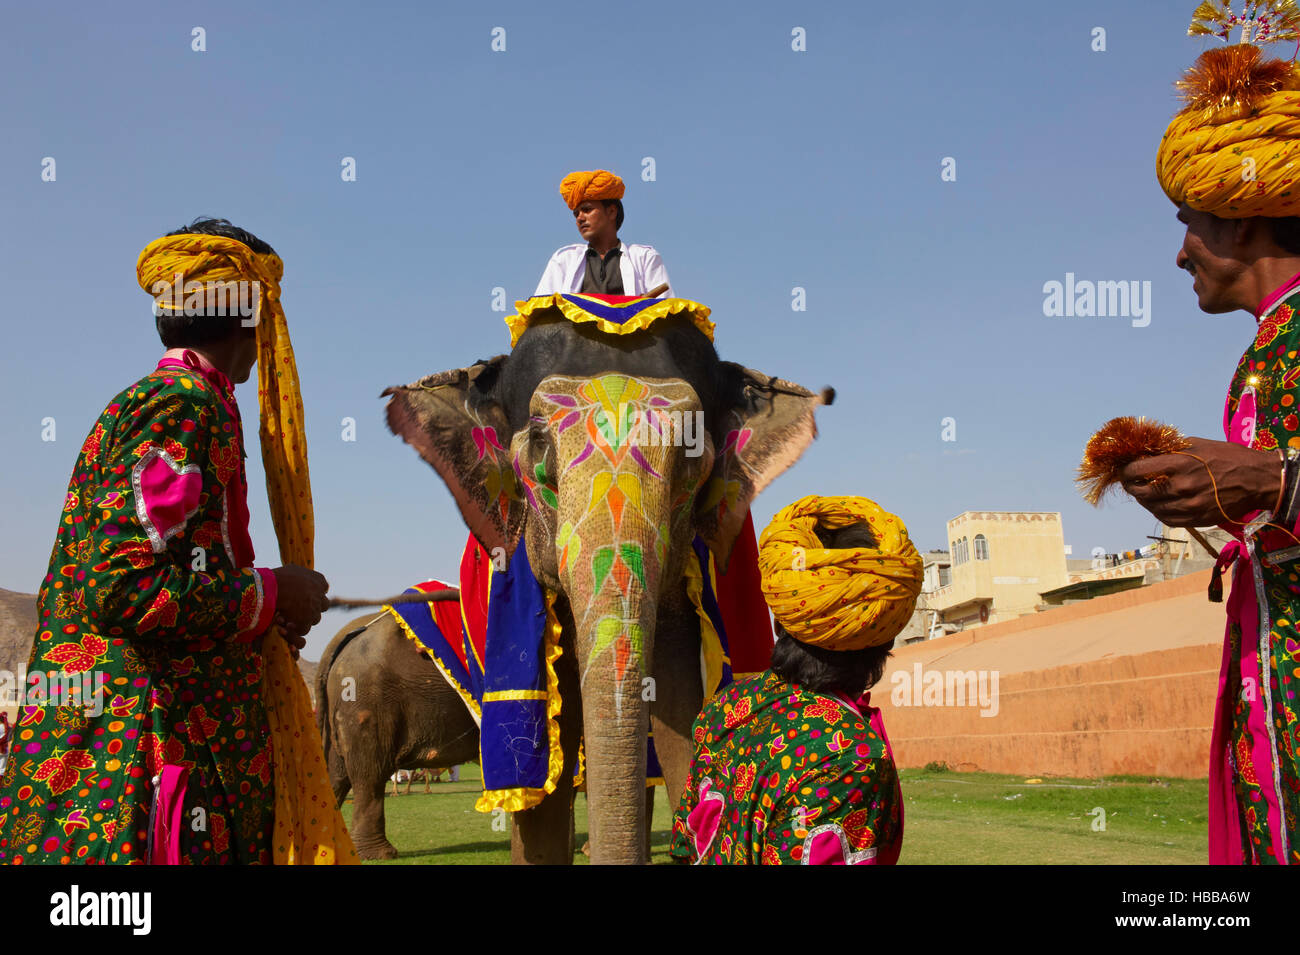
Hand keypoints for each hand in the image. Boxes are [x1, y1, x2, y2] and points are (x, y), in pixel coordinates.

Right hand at [271, 565, 329, 644]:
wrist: (272, 588)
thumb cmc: (279, 578)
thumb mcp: (293, 569)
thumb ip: (302, 574)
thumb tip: (301, 575)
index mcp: (320, 580)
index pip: (324, 589)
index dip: (315, 594)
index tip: (306, 596)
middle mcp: (320, 594)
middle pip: (324, 605)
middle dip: (314, 608)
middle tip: (301, 609)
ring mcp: (315, 608)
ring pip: (315, 618)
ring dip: (305, 619)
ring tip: (290, 617)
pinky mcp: (306, 620)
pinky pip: (304, 628)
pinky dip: (296, 628)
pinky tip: (286, 624)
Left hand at [1119, 437, 1281, 527]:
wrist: (1257, 479)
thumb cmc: (1227, 457)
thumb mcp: (1197, 444)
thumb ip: (1169, 450)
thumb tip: (1144, 452)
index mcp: (1179, 464)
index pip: (1136, 470)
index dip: (1125, 470)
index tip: (1125, 469)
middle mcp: (1181, 487)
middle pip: (1139, 491)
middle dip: (1131, 485)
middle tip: (1132, 481)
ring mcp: (1188, 506)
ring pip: (1151, 507)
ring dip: (1144, 499)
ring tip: (1146, 491)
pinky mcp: (1196, 520)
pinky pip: (1166, 519)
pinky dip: (1157, 511)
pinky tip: (1159, 503)